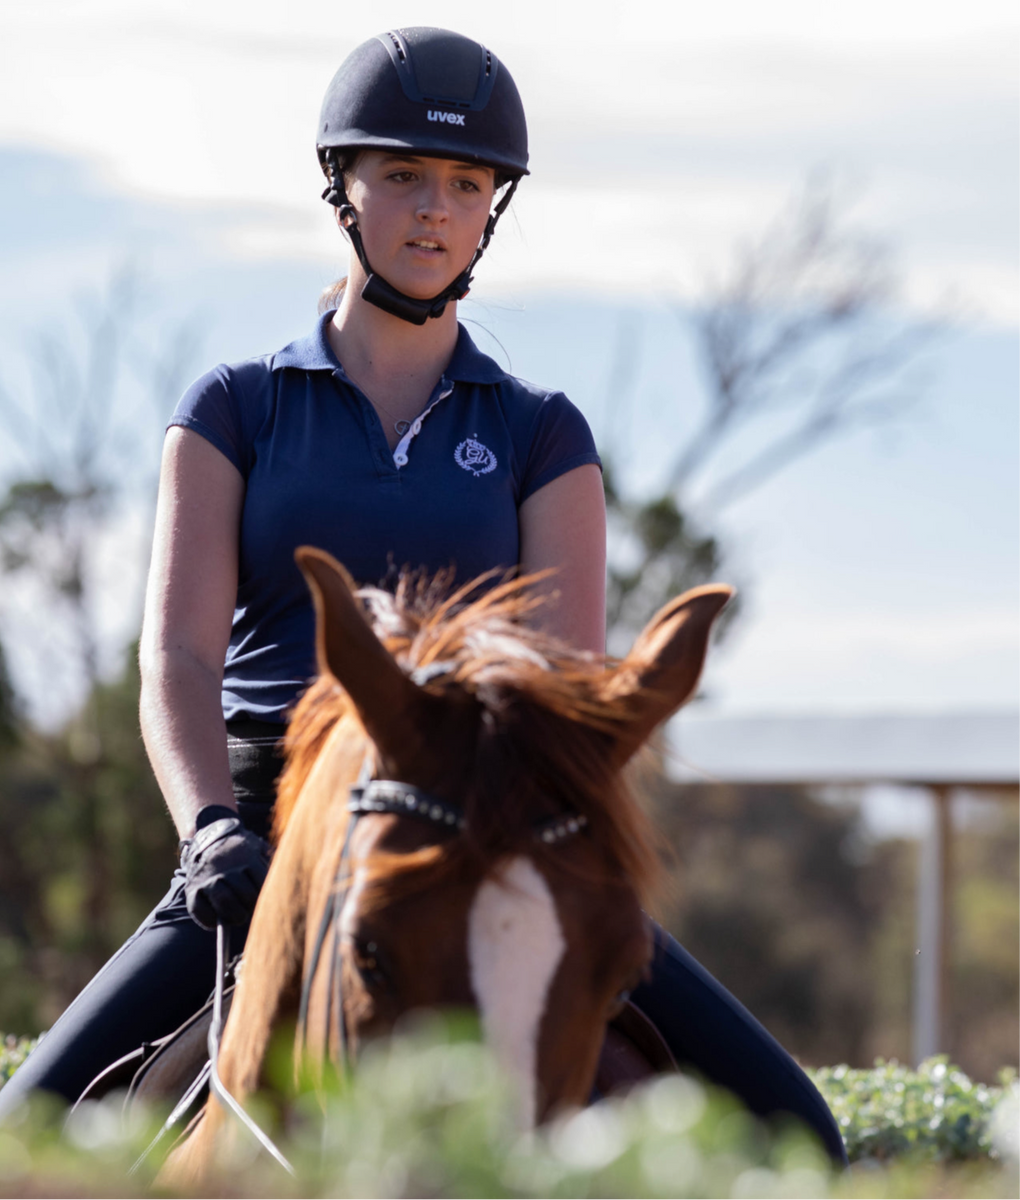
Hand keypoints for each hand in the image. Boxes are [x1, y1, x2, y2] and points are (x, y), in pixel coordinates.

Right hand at [179, 807, 270, 929]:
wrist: (209, 836)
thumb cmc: (242, 850)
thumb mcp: (259, 847)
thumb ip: (273, 861)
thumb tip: (289, 882)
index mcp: (246, 856)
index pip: (262, 882)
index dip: (266, 895)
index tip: (267, 900)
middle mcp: (226, 867)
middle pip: (246, 894)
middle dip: (252, 906)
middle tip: (251, 909)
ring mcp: (207, 878)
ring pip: (225, 902)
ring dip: (235, 915)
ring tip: (239, 917)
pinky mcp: (192, 890)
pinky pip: (201, 911)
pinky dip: (211, 921)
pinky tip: (218, 921)